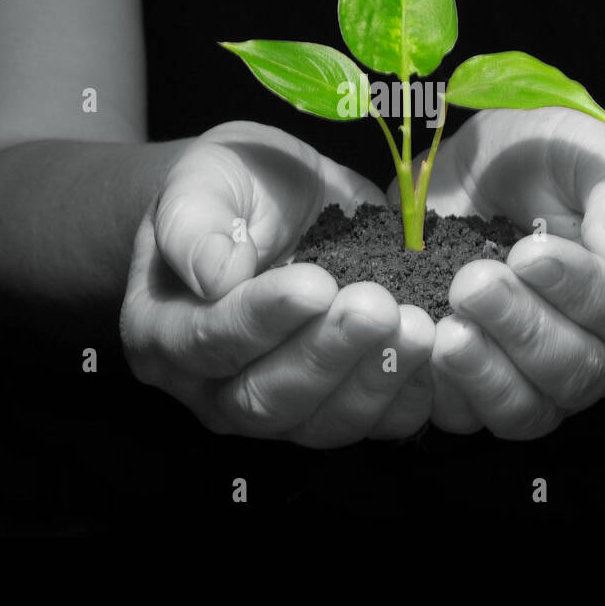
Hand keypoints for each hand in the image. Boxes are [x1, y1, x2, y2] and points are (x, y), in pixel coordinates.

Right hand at [120, 121, 434, 446]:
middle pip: (266, 399)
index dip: (262, 319)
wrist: (269, 204)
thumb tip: (213, 275)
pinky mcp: (334, 407)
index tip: (315, 283)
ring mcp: (277, 407)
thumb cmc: (227, 189)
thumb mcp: (201, 180)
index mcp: (164, 331)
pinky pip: (373, 424)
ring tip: (417, 326)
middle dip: (328, 355)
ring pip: (322, 424)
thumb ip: (194, 221)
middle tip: (376, 306)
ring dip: (375, 379)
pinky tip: (439, 352)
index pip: (209, 341)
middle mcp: (212, 387)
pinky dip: (409, 396)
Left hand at [419, 108, 604, 438]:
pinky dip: (443, 390)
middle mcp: (600, 349)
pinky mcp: (476, 386)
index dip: (581, 290)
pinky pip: (466, 416)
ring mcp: (538, 378)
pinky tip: (419, 347)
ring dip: (486, 374)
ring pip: (527, 411)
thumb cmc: (547, 158)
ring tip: (448, 330)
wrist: (482, 170)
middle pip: (578, 372)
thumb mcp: (589, 151)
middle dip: (524, 329)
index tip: (529, 252)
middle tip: (473, 282)